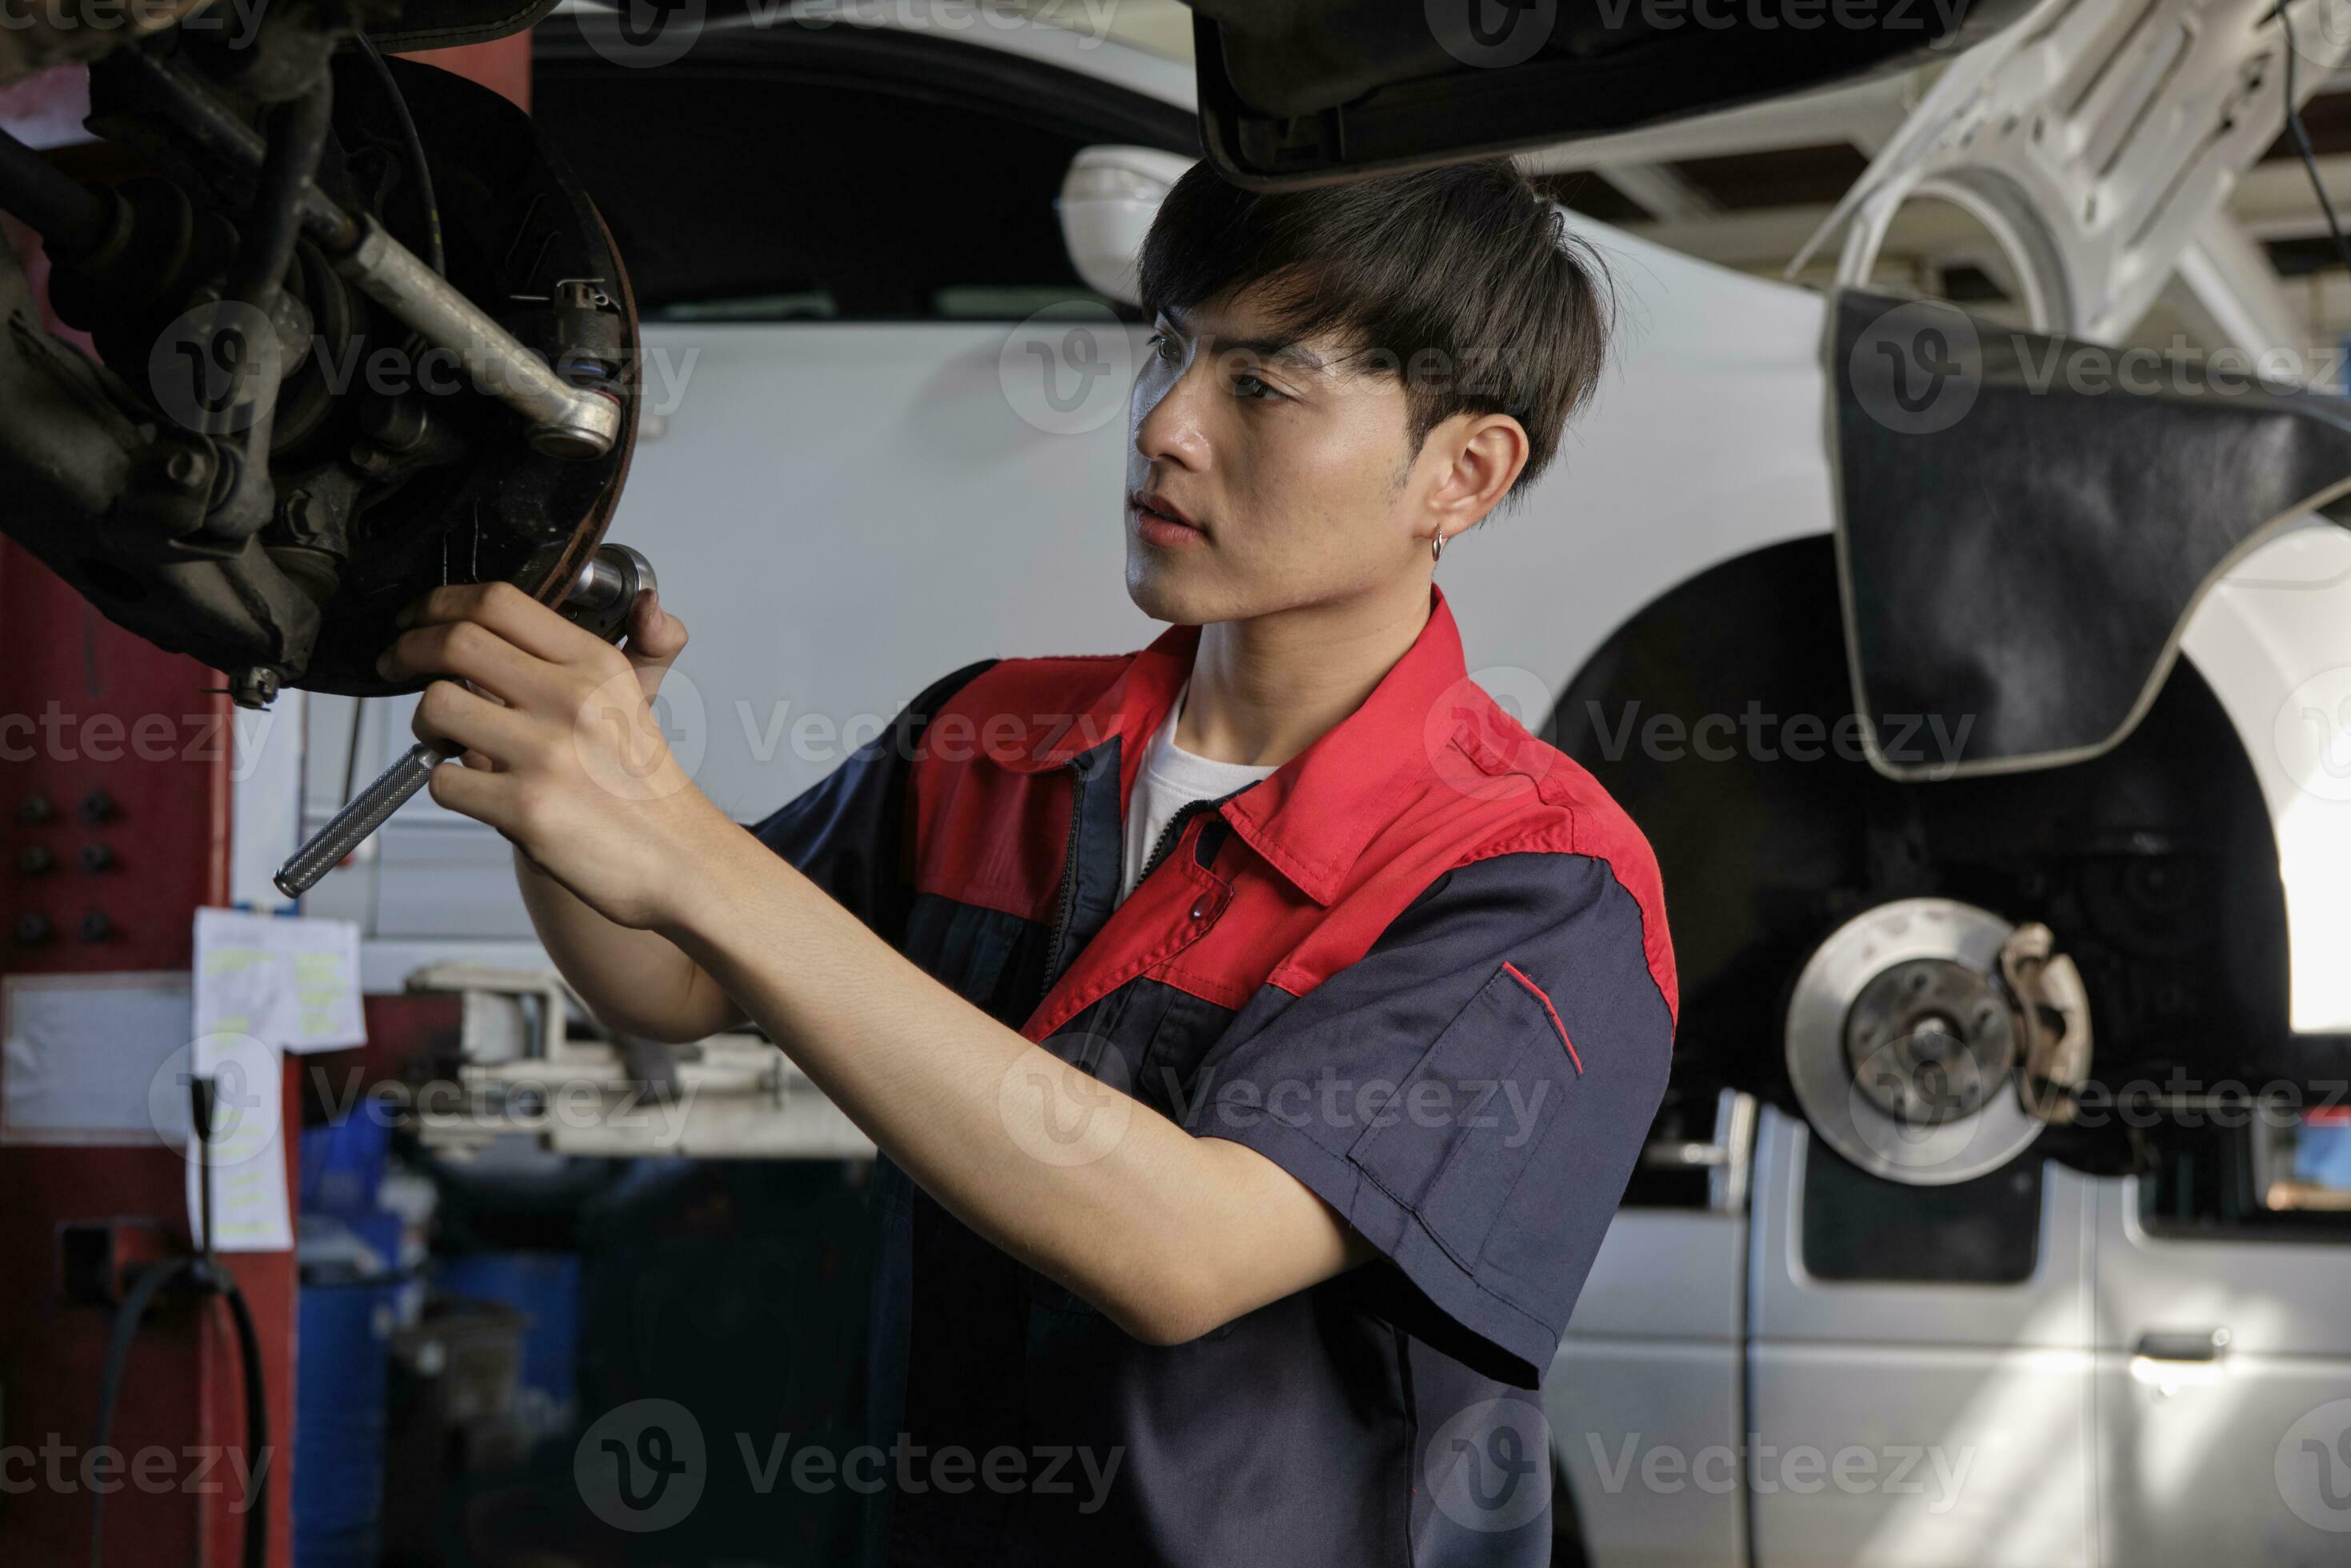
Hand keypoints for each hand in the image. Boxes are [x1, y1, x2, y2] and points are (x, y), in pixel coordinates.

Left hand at [377, 580, 733, 931]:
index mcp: (595, 665)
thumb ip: (644, 645)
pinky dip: (446, 784)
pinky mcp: (525, 808)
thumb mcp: (644, 702)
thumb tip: (650, 603)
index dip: (441, 603)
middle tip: (395, 663)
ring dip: (423, 723)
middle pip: (456, 642)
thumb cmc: (645, 786)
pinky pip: (445, 779)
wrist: (677, 860)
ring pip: (437, 707)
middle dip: (407, 650)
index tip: (419, 618)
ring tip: (442, 737)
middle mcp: (572, 700)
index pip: (500, 602)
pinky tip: (473, 788)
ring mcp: (547, 754)